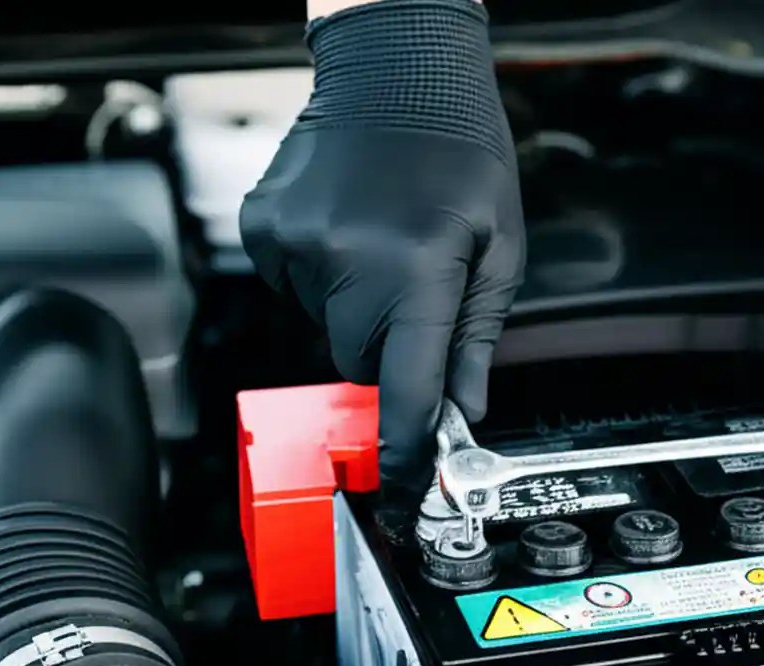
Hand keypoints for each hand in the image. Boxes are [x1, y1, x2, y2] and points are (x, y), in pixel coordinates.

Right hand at [241, 0, 524, 518]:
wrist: (394, 66)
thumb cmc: (460, 146)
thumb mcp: (500, 244)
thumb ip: (477, 333)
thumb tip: (461, 408)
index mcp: (414, 272)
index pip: (404, 395)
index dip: (402, 460)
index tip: (399, 502)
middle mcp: (345, 265)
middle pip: (361, 365)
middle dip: (391, 350)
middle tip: (415, 294)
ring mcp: (293, 248)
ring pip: (326, 326)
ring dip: (358, 307)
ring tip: (384, 243)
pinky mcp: (263, 231)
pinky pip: (294, 289)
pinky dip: (323, 278)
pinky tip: (350, 230)